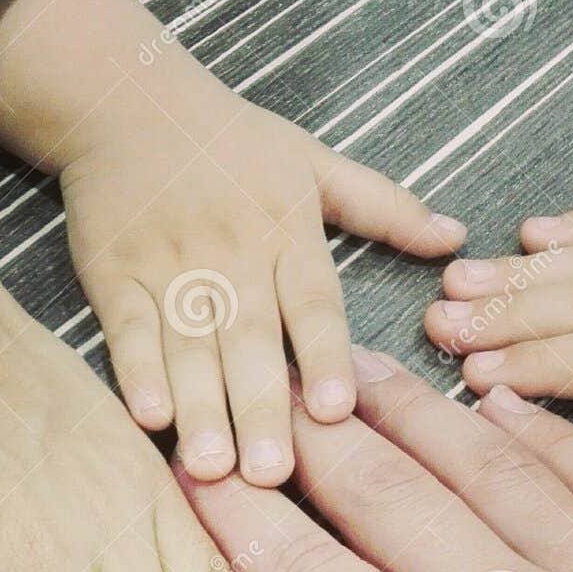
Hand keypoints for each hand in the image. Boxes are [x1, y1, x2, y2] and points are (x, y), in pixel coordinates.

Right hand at [0, 0, 465, 486]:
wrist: (123, 99)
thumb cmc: (230, 142)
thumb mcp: (314, 164)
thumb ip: (384, 208)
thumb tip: (456, 236)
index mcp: (286, 232)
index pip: (312, 302)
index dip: (324, 355)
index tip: (337, 409)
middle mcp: (232, 255)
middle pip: (249, 340)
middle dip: (259, 407)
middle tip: (271, 472)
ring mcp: (171, 269)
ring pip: (189, 347)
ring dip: (201, 408)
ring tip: (212, 467)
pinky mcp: (116, 277)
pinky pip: (129, 331)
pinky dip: (137, 373)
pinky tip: (151, 417)